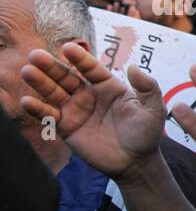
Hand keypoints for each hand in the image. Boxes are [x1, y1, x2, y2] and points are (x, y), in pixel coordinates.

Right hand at [19, 43, 166, 178]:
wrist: (136, 163)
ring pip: (54, 92)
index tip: (68, 47)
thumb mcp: (153, 109)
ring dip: (40, 82)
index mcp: (108, 86)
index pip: (90, 68)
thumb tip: (133, 66)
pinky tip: (27, 101)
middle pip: (66, 77)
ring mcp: (76, 110)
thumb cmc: (146, 134)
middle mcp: (89, 95)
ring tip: (28, 71)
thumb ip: (148, 87)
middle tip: (36, 55)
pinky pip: (49, 116)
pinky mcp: (67, 128)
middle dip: (51, 66)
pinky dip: (38, 109)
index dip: (80, 58)